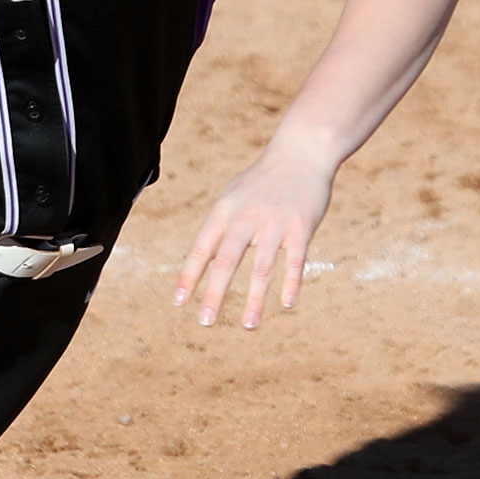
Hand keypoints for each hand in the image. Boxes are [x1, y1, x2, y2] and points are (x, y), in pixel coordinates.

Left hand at [174, 142, 335, 329]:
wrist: (301, 153)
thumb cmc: (263, 180)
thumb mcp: (233, 197)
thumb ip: (220, 228)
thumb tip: (205, 260)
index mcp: (225, 211)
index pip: (202, 248)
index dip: (189, 275)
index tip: (178, 301)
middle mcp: (246, 218)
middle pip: (226, 261)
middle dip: (214, 293)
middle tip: (205, 322)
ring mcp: (274, 223)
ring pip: (261, 267)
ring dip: (253, 298)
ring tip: (247, 325)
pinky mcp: (301, 226)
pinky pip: (295, 260)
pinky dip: (290, 283)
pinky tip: (286, 304)